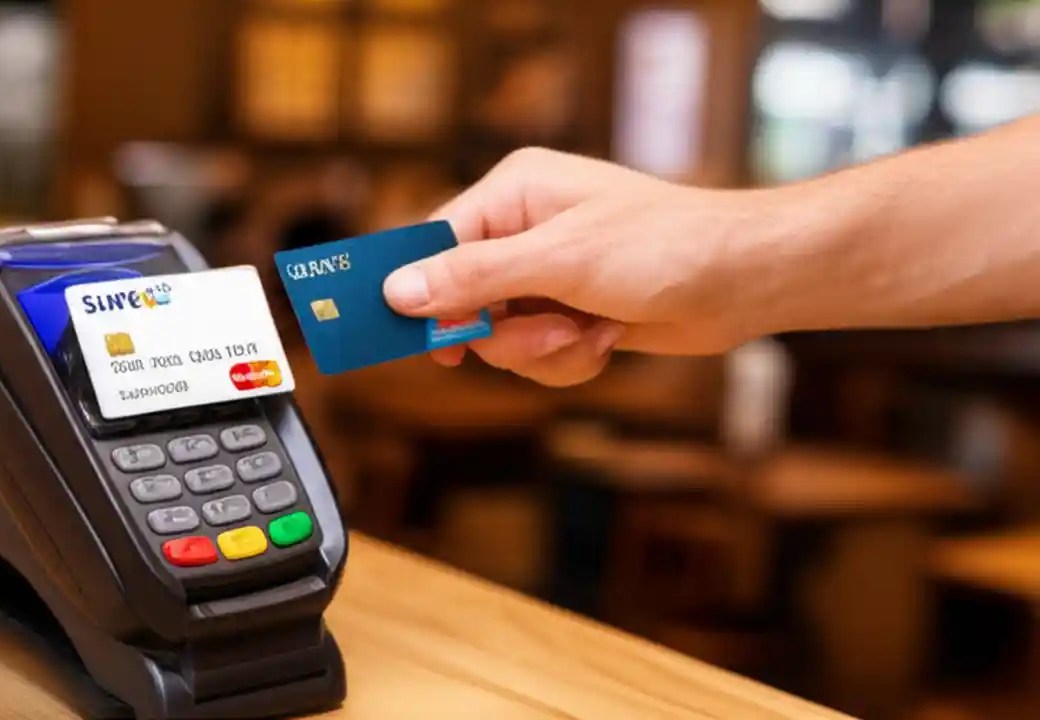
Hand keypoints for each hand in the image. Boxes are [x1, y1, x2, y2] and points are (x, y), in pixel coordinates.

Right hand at [382, 148, 760, 386]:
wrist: (744, 279)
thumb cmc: (664, 247)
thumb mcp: (561, 260)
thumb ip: (475, 276)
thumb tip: (401, 290)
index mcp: (513, 193)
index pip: (435, 244)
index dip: (422, 293)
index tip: (411, 337)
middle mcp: (523, 230)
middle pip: (463, 301)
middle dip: (504, 333)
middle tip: (547, 334)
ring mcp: (547, 275)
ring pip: (499, 339)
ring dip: (541, 351)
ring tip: (589, 332)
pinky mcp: (569, 312)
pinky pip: (535, 355)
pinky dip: (567, 359)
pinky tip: (606, 339)